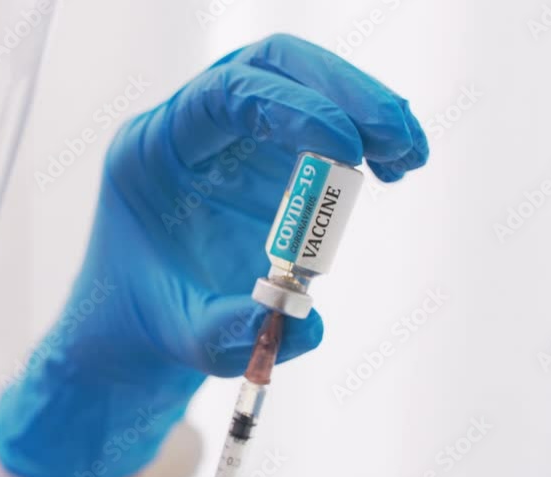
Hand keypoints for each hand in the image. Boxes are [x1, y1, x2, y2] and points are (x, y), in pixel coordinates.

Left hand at [0, 34, 427, 476]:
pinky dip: (363, 135)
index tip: (348, 149)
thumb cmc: (151, 321)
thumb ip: (230, 332)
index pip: (225, 94)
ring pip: (304, 81)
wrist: (141, 321)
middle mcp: (192, 127)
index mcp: (153, 151)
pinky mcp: (265, 153)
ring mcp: (231, 134)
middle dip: (343, 93)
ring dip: (364, 110)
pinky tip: (394, 168)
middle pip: (273, 66)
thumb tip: (307, 325)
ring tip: (410, 157)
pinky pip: (320, 121)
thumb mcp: (184, 336)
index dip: (292, 107)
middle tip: (400, 142)